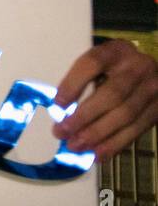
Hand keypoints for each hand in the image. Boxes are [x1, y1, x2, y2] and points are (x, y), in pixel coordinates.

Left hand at [52, 39, 157, 160]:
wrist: (153, 70)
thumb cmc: (116, 68)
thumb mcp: (100, 64)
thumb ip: (82, 81)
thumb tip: (60, 111)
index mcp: (116, 51)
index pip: (92, 63)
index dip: (73, 84)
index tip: (57, 104)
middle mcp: (138, 67)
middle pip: (112, 94)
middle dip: (84, 117)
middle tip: (61, 132)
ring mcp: (153, 88)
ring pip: (126, 115)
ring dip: (98, 134)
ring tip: (76, 146)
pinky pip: (137, 129)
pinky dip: (116, 144)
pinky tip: (98, 154)